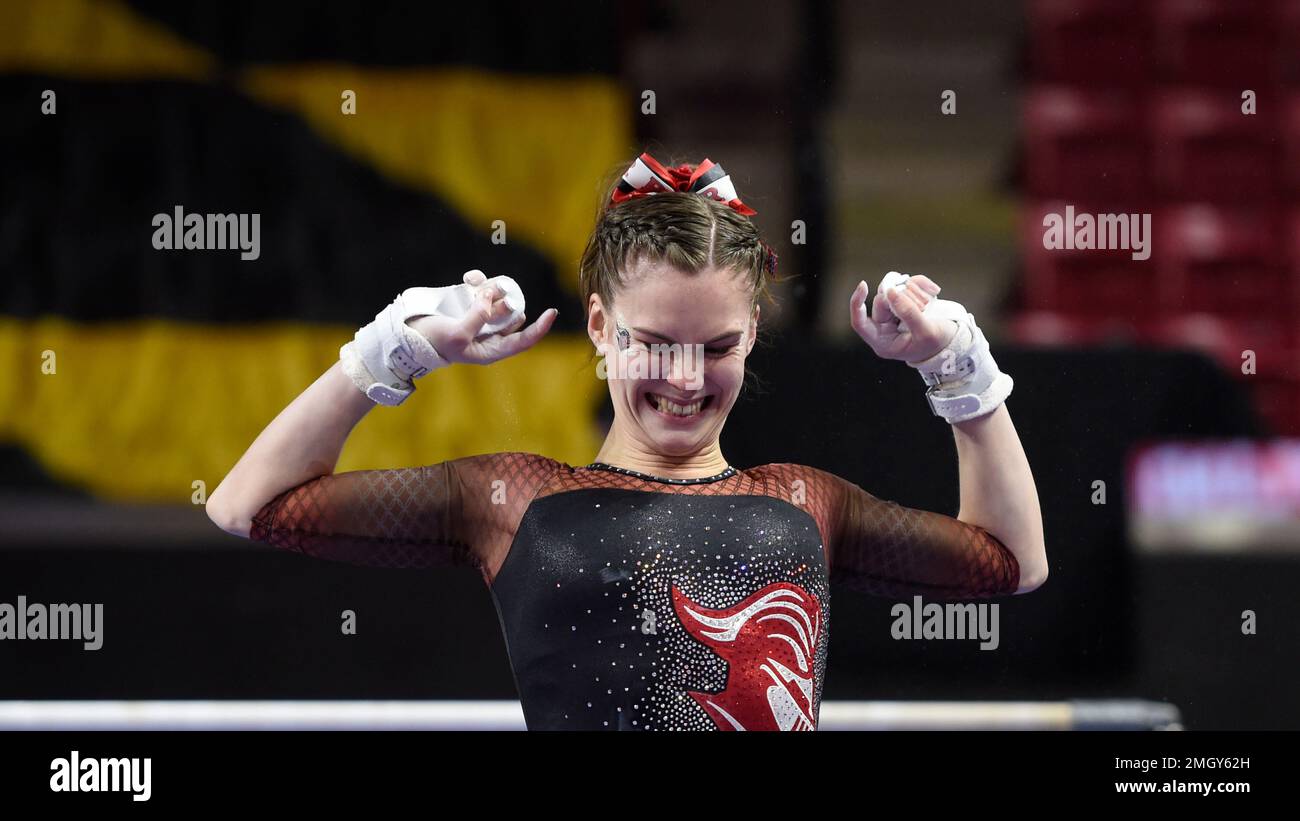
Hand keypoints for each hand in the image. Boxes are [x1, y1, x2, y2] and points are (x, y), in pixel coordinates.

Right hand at [408, 270, 556, 364]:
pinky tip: (469, 278)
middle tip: (489, 294)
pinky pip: (482, 289)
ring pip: (498, 299)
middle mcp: (490, 334)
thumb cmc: (434, 341)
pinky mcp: (470, 304)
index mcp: (492, 350)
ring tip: (475, 286)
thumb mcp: (458, 335)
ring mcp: (481, 318)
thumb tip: (493, 297)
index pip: (523, 340)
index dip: (539, 328)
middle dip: (505, 302)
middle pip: (511, 315)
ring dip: (491, 289)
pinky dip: (478, 282)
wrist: (410, 333)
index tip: (552, 312)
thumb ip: (478, 317)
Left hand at [849, 274, 957, 362]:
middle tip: (922, 304)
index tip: (863, 285)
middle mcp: (884, 326)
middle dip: (902, 298)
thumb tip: (891, 292)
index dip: (857, 304)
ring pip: (892, 290)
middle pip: (881, 302)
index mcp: (883, 341)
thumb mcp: (925, 333)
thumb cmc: (937, 345)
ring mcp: (894, 312)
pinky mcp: (905, 300)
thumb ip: (908, 314)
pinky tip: (933, 290)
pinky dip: (920, 284)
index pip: (860, 323)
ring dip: (912, 291)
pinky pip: (907, 284)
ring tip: (929, 302)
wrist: (952, 340)